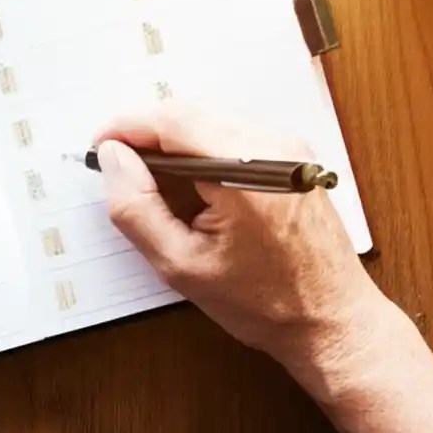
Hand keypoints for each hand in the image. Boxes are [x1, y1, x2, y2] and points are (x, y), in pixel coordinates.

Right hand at [95, 104, 386, 385]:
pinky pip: (232, 132)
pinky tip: (190, 184)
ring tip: (152, 182)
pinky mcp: (292, 155)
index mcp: (247, 170)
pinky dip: (200, 149)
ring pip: (209, 119)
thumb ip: (136, 208)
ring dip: (174, 141)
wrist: (332, 319)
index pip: (173, 120)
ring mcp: (288, 146)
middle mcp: (273, 147)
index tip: (99, 146)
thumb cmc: (264, 303)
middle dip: (147, 133)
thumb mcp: (181, 265)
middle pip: (190, 112)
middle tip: (118, 167)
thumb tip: (113, 159)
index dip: (127, 126)